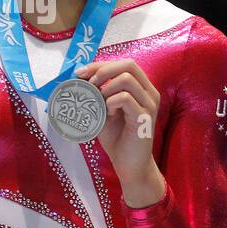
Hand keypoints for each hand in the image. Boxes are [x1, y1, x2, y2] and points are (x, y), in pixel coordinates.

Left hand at [73, 59, 164, 204]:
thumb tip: (77, 77)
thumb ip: (97, 93)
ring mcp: (149, 105)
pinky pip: (125, 98)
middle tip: (89, 84)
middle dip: (103, 70)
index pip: (124, 64)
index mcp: (142, 88)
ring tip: (100, 103)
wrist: (129, 163)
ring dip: (106, 88)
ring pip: (126, 79)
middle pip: (129, 65)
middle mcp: (149, 93)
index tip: (81, 73)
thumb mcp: (103, 109)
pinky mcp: (144, 118)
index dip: (100, 64)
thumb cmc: (117, 137)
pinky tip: (108, 114)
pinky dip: (110, 102)